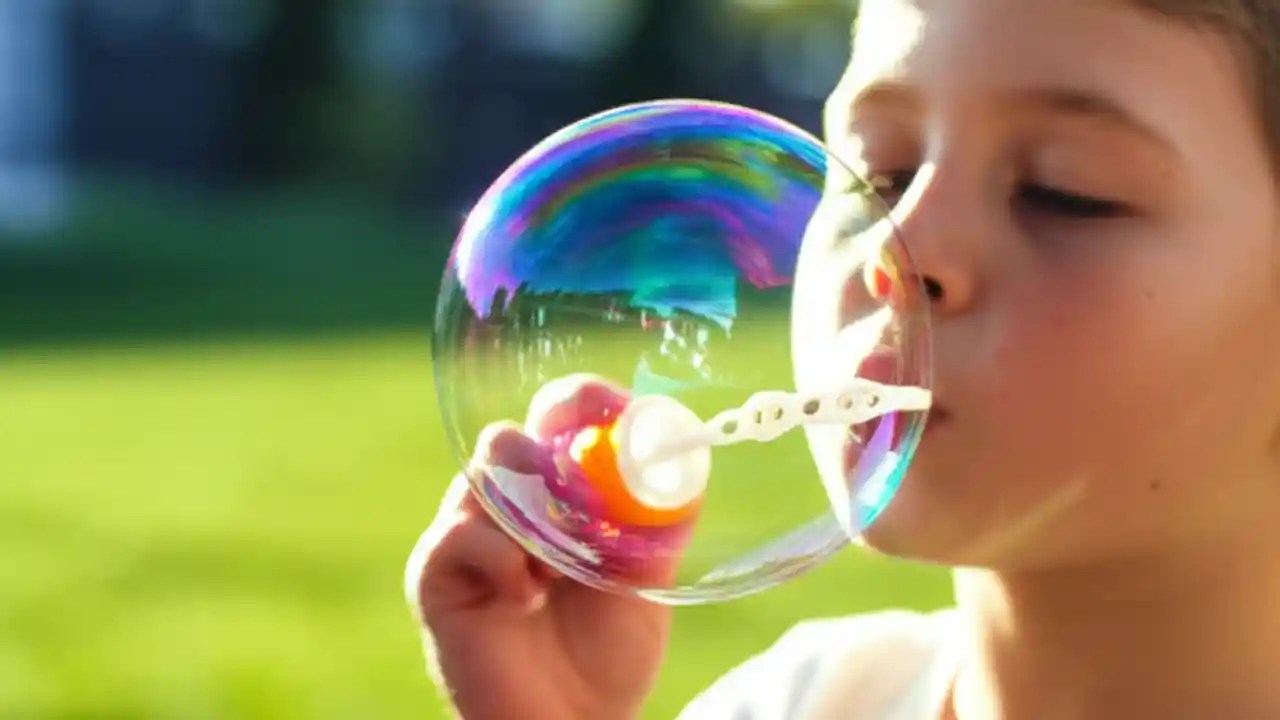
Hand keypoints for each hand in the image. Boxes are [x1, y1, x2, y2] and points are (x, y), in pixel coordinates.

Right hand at [405, 377, 680, 719]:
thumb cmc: (606, 653)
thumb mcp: (649, 575)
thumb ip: (659, 517)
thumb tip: (682, 456)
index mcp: (550, 494)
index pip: (552, 418)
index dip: (577, 400)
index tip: (608, 406)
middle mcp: (501, 505)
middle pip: (507, 437)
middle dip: (550, 457)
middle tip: (586, 500)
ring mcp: (462, 536)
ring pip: (485, 478)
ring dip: (535, 519)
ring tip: (559, 571)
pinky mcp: (435, 574)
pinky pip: (465, 534)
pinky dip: (508, 560)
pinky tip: (528, 599)